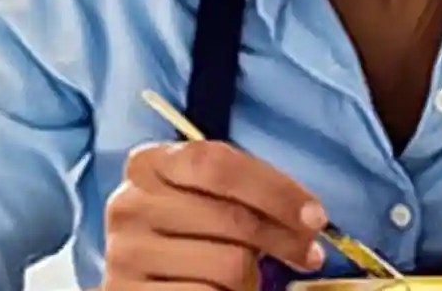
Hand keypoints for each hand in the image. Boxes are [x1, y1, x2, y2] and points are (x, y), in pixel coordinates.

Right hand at [103, 141, 328, 290]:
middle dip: (284, 238)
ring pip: (228, 264)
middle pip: (232, 217)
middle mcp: (130, 204)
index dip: (275, 190)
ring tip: (244, 277)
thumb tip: (308, 219)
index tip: (315, 215)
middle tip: (310, 253)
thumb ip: (247, 195)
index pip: (219, 165)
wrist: (145, 280)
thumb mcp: (209, 199)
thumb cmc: (187, 233)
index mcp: (150, 163)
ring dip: (251, 276)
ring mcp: (126, 253)